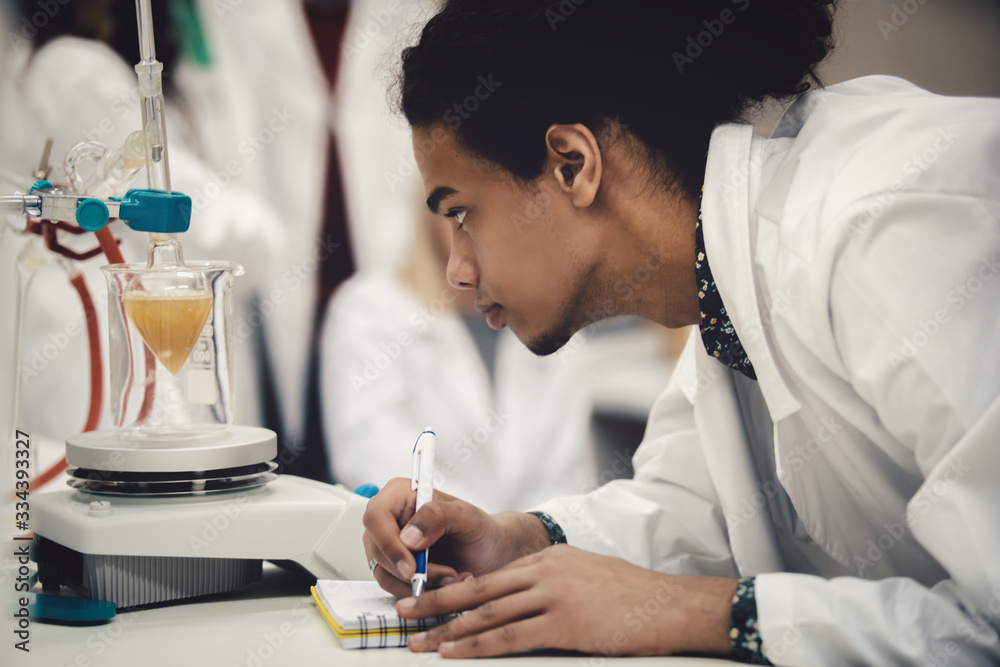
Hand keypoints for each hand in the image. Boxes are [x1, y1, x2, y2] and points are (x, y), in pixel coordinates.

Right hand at [362, 478, 550, 597]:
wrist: (491, 554)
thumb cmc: (480, 530)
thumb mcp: (467, 517)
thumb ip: (438, 516)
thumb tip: (408, 537)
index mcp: (402, 494)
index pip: (376, 516)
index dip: (388, 543)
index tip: (410, 566)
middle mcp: (391, 519)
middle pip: (377, 548)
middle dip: (410, 569)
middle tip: (445, 574)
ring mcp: (390, 546)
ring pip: (384, 572)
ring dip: (417, 583)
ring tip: (452, 577)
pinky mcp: (395, 569)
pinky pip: (394, 587)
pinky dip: (419, 592)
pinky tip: (445, 584)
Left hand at [397, 545, 737, 658]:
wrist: (668, 605)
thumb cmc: (632, 596)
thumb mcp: (587, 574)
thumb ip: (553, 582)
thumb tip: (524, 601)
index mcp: (548, 559)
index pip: (492, 576)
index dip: (456, 589)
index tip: (429, 600)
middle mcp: (544, 571)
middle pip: (478, 589)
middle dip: (437, 603)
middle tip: (405, 614)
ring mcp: (552, 595)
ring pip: (487, 614)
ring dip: (447, 629)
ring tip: (419, 640)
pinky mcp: (563, 623)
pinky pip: (509, 637)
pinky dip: (476, 646)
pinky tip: (455, 652)